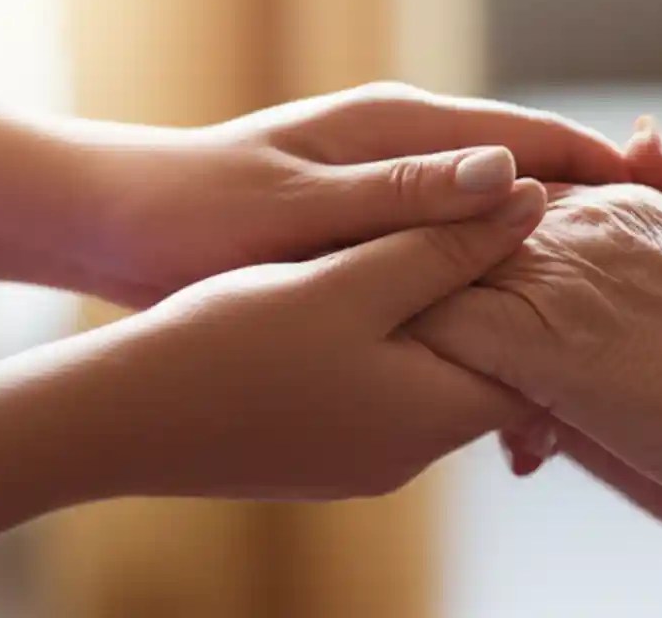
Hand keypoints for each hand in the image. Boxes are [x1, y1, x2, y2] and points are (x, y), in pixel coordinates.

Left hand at [69, 82, 626, 306]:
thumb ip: (403, 196)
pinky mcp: (383, 227)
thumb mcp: (300, 211)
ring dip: (565, 254)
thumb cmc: (198, 215)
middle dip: (613, 214)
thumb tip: (512, 177)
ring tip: (631, 304)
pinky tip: (536, 321)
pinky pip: (468, 248)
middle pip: (540, 174)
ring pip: (509, 217)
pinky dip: (511, 277)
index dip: (618, 172)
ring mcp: (400, 187)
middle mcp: (412, 149)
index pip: (538, 140)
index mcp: (401, 128)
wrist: (127, 224)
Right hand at [83, 180, 547, 499]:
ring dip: (438, 317)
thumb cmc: (234, 345)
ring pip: (433, 378)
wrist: (117, 418)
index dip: (544, 288)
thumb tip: (533, 199)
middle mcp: (410, 455)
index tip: (534, 227)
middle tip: (486, 224)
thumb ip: (444, 243)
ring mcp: (363, 462)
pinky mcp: (323, 455)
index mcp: (433, 417)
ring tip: (422, 245)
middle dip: (493, 298)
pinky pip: (386, 394)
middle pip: (487, 370)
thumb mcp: (350, 281)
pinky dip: (392, 344)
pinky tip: (360, 293)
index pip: (536, 361)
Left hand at [408, 153, 661, 525]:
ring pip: (427, 268)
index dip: (465, 247)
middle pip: (450, 222)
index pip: (498, 198)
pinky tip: (408, 401)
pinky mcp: (536, 340)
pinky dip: (412, 360)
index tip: (445, 292)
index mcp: (615, 196)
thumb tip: (643, 131)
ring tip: (392, 372)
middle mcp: (576, 219)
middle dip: (422, 279)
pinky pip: (435, 330)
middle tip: (398, 331)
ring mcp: (554, 273)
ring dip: (409, 319)